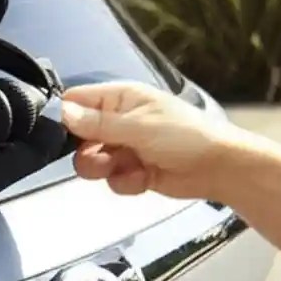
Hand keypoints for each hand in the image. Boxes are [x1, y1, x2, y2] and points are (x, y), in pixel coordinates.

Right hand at [59, 81, 257, 200]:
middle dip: (87, 152)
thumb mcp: (138, 126)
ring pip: (90, 161)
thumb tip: (61, 112)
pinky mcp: (131, 170)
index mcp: (119, 98)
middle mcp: (117, 120)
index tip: (67, 134)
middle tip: (104, 156)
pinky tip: (145, 176)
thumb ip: (97, 123)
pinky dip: (125, 182)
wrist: (220, 168)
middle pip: (77, 136)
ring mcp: (123, 146)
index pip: (75, 101)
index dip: (65, 117)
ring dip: (105, 169)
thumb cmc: (187, 136)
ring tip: (127, 167)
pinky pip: (111, 179)